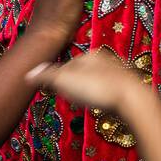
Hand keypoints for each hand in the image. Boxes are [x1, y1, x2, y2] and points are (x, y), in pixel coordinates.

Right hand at [27, 50, 149, 114]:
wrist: (132, 100)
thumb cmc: (96, 88)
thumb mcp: (64, 80)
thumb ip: (46, 76)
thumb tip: (28, 74)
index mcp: (90, 56)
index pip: (66, 66)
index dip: (57, 79)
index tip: (52, 90)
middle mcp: (106, 61)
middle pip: (83, 73)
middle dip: (74, 84)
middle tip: (68, 97)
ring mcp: (119, 74)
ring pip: (97, 81)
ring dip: (89, 91)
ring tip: (85, 102)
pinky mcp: (128, 89)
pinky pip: (110, 91)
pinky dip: (103, 97)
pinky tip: (103, 104)